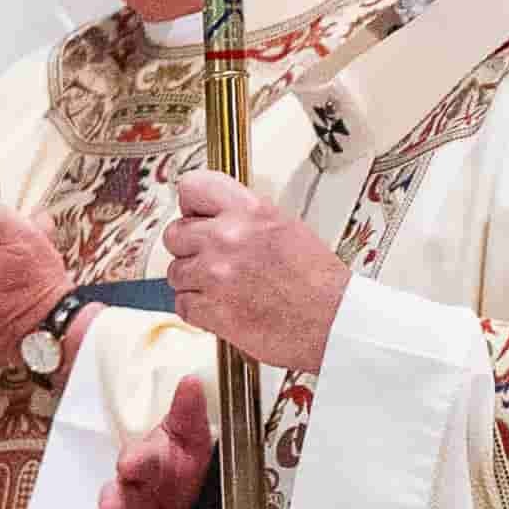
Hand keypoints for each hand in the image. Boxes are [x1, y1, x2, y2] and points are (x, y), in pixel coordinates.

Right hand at [83, 380, 220, 508]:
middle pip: (115, 497)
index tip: (133, 464)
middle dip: (113, 504)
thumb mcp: (191, 440)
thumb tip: (191, 380)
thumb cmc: (184, 470)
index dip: (135, 463)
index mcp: (147, 466)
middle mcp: (130, 496)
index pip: (138, 461)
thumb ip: (187, 414)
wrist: (187, 508)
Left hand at [162, 168, 343, 377]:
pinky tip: (225, 307)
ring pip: (175, 272)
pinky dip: (199, 310)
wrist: (335, 322)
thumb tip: (211, 217)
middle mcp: (227, 237)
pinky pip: (182, 304)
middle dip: (189, 249)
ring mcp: (214, 273)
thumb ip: (244, 219)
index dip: (191, 205)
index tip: (195, 216)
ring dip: (195, 282)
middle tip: (213, 261)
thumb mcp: (286, 228)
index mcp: (250, 212)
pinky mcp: (208, 308)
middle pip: (174, 234)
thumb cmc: (318, 281)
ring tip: (227, 289)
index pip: (193, 187)